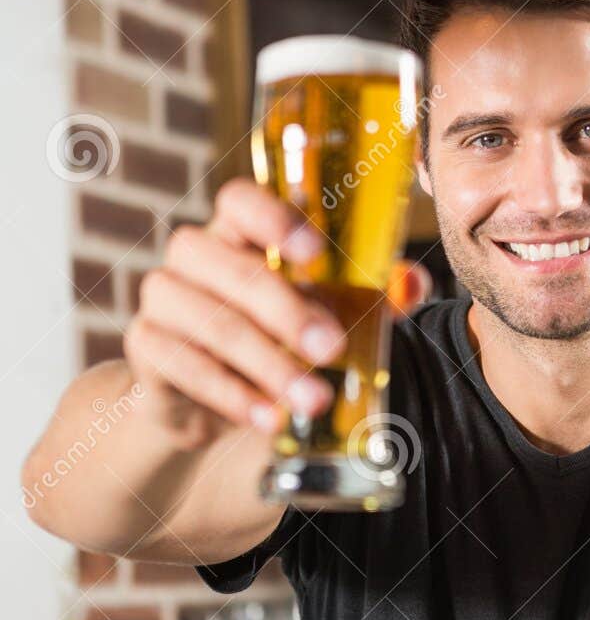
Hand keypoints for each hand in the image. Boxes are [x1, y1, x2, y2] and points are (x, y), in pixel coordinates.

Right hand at [124, 177, 431, 437]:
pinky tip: (268, 418)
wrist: (213, 400)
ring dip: (266, 363)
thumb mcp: (326, 316)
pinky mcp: (146, 347)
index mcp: (238, 233)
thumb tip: (414, 283)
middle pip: (227, 265)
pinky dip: (231, 395)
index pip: (239, 200)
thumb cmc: (276, 339)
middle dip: (285, 310)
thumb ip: (371, 297)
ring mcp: (162, 299)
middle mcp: (193, 256)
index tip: (314, 253)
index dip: (273, 218)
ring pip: (208, 321)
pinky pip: (182, 365)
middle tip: (333, 351)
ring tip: (312, 400)